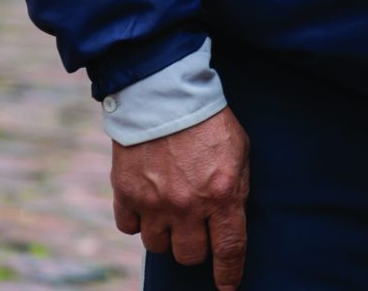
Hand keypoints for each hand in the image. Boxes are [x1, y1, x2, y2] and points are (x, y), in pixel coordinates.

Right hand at [111, 107, 250, 289]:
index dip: (229, 274)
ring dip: (167, 234)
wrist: (165, 95)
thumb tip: (231, 221)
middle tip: (196, 227)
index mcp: (222, 195)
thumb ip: (236, 189)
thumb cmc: (209, 122)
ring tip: (171, 210)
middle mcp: (187, 205)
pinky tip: (147, 203)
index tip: (228, 287)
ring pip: (158, 246)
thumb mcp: (240, 152)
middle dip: (196, 246)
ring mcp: (154, 202)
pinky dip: (138, 221)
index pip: (229, 250)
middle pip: (189, 255)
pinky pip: (130, 228)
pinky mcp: (126, 193)